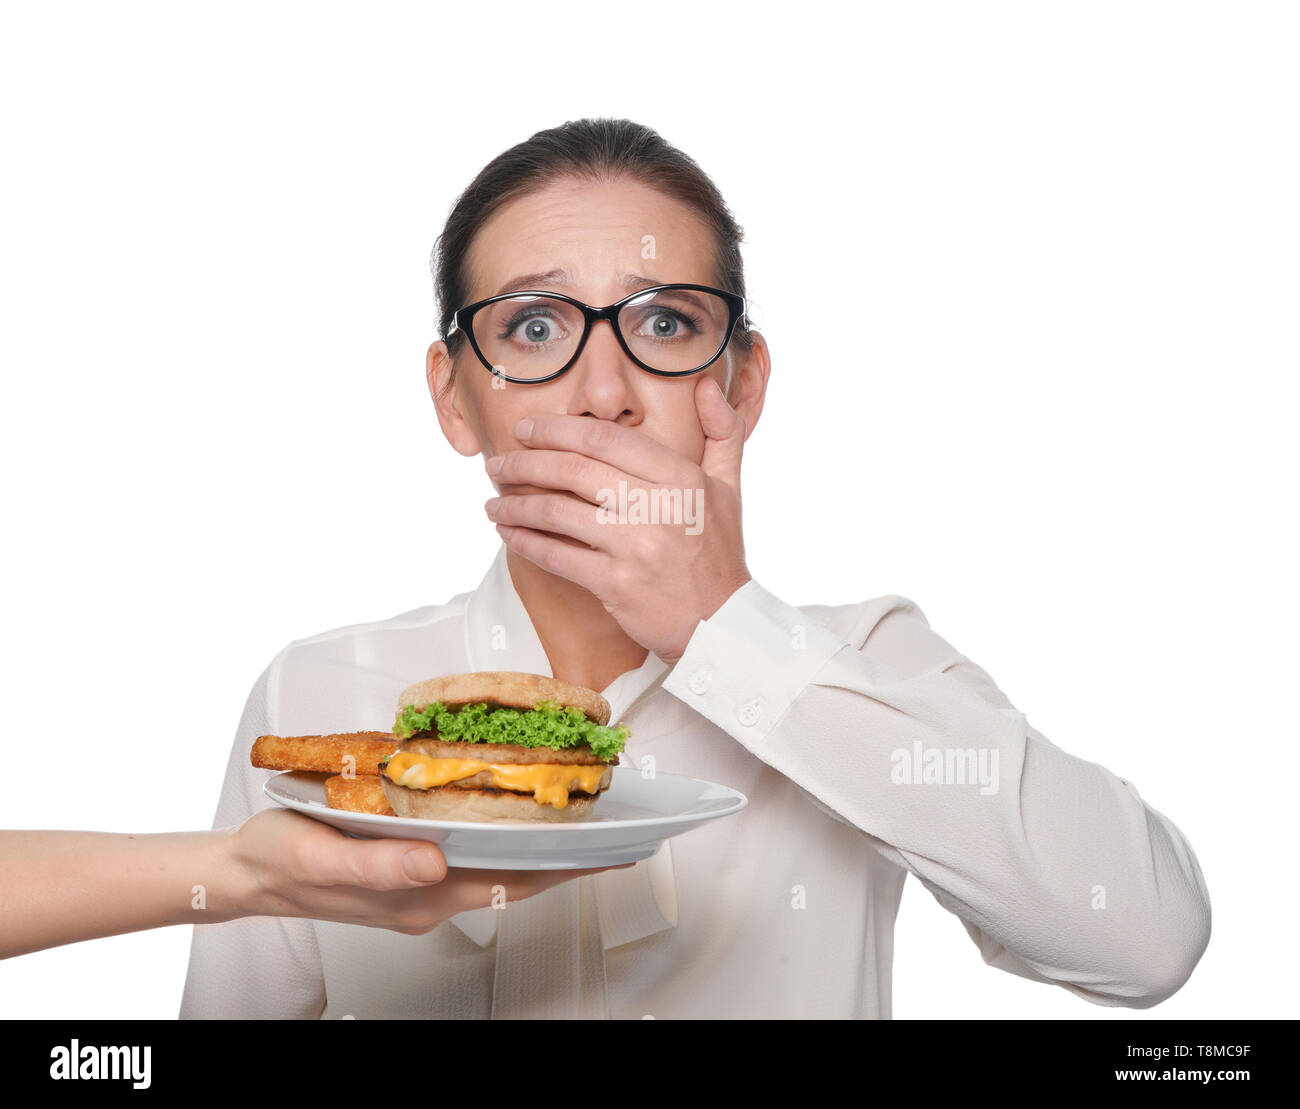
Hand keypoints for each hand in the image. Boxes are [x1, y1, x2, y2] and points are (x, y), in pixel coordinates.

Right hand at [231, 808, 629, 934]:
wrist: (247, 872)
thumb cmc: (283, 857)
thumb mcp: (325, 856)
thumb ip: (382, 865)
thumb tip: (438, 863)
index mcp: (418, 896)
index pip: (510, 882)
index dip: (563, 867)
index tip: (609, 852)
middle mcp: (429, 897)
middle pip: (515, 878)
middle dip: (566, 859)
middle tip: (615, 833)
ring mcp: (421, 888)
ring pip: (497, 871)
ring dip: (539, 851)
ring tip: (579, 824)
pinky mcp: (409, 873)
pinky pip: (472, 862)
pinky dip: (503, 844)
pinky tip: (511, 822)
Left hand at [484, 375, 751, 664]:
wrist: (721, 623)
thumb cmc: (718, 552)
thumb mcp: (729, 487)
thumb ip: (723, 430)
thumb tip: (707, 386)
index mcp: (680, 476)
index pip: (605, 439)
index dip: (557, 430)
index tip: (527, 430)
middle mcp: (657, 506)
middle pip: (573, 471)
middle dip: (524, 464)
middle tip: (498, 464)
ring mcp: (634, 547)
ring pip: (557, 513)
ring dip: (516, 506)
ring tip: (493, 503)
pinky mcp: (615, 585)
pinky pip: (558, 557)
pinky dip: (526, 544)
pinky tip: (509, 535)